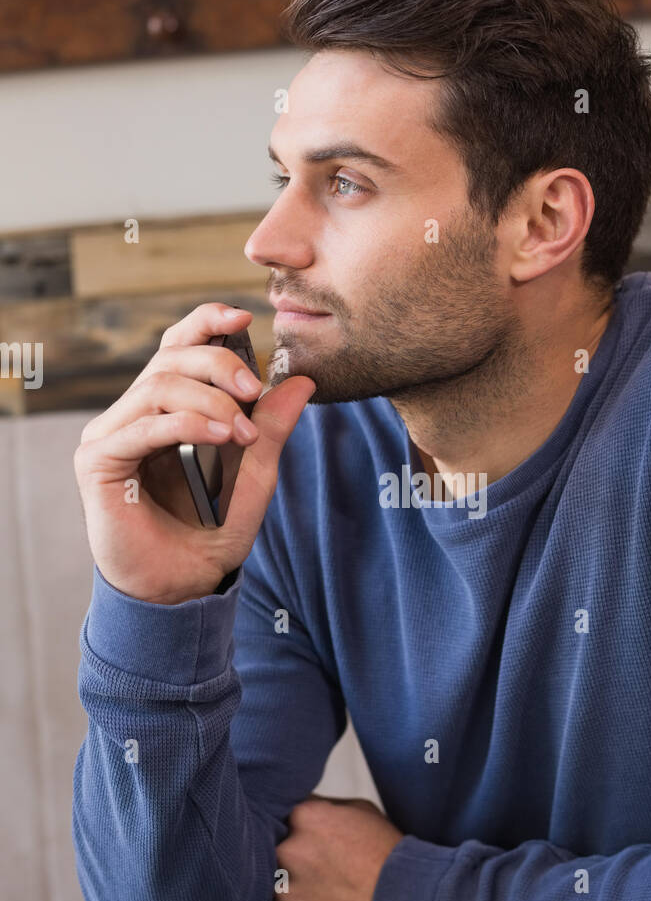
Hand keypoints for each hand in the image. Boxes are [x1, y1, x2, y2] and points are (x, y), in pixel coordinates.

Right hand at [73, 303, 315, 604]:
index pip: (177, 345)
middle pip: (170, 357)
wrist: (185, 585)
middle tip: (254, 390)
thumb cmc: (213, 530)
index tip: (245, 315)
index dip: (206, 322)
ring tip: (240, 431)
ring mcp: (112, 435)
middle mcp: (134, 413)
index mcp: (166, 406)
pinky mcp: (98, 461)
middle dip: (219, 363)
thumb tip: (303, 381)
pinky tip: (219, 434)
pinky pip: (142, 425)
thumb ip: (271, 427)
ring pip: (157, 385)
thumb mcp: (256, 472)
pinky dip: (185, 423)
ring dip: (209, 400)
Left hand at [273, 795, 403, 900]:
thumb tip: (299, 813)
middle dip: (297, 866)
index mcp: (305, 818)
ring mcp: (289, 896)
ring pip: (280, 895)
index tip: (317, 846)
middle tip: (328, 876)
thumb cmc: (394, 859)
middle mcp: (289, 853)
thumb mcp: (364, 813)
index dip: (301, 836)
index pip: (283, 821)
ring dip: (301, 898)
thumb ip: (324, 809)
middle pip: (277, 859)